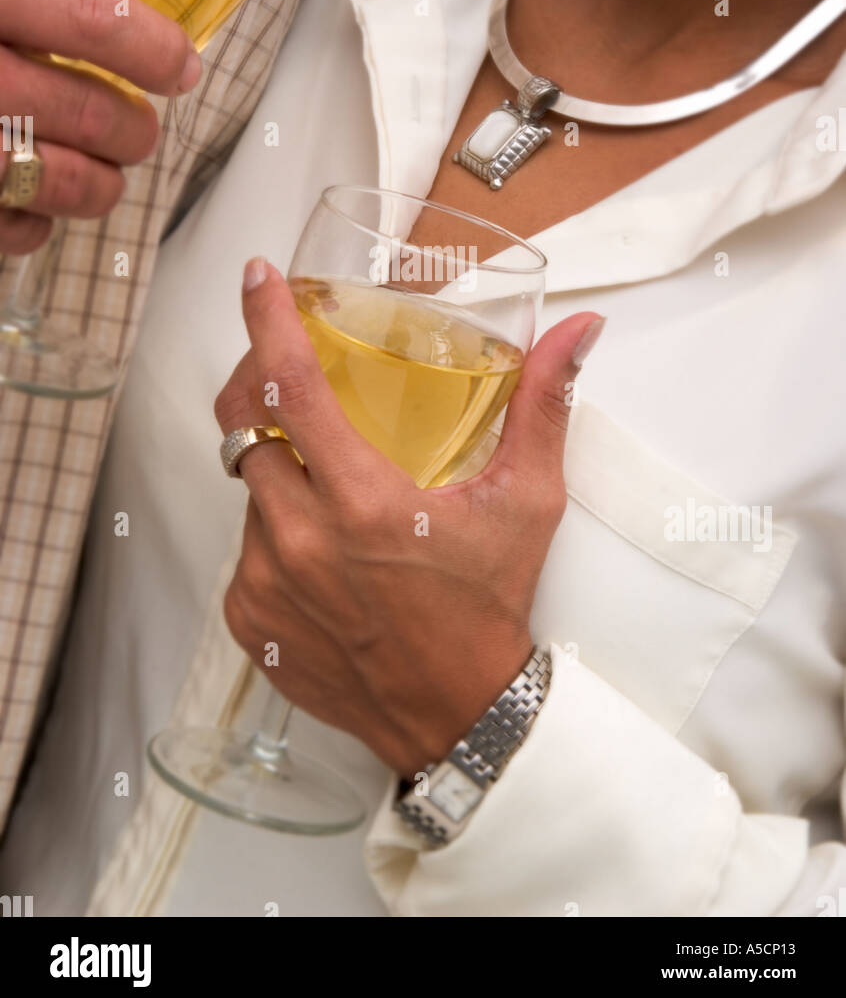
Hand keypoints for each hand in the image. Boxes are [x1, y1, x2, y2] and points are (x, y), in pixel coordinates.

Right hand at [0, 0, 202, 251]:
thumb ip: (29, 2)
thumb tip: (120, 22)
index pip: (91, 19)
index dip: (154, 48)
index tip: (182, 68)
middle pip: (92, 110)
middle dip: (133, 131)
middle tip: (137, 134)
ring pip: (65, 180)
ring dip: (100, 185)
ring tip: (100, 176)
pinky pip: (20, 227)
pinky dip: (39, 220)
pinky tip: (32, 200)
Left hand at [214, 258, 603, 778]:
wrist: (457, 717)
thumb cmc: (489, 608)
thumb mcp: (526, 503)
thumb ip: (542, 408)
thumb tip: (575, 332)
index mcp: (364, 503)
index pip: (292, 386)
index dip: (266, 321)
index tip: (256, 279)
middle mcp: (301, 542)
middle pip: (244, 428)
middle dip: (259, 388)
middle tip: (291, 377)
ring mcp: (265, 584)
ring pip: (246, 490)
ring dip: (278, 470)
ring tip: (333, 489)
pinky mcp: (248, 619)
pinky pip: (243, 548)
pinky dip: (274, 531)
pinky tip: (323, 551)